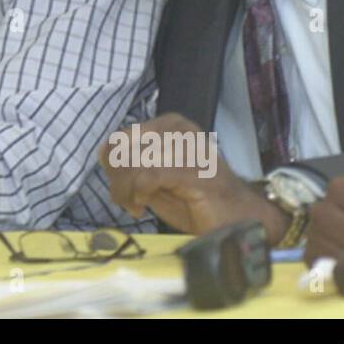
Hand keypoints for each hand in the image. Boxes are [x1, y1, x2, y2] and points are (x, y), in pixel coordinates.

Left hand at [98, 113, 288, 242]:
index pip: (121, 135)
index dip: (111, 163)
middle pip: (123, 147)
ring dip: (124, 190)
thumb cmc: (196, 200)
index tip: (119, 188)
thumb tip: (105, 155)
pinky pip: (148, 175)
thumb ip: (132, 163)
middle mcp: (178, 129)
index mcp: (169, 125)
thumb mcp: (156, 178)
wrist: (239, 218)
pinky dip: (137, 192)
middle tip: (126, 201)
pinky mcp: (193, 169)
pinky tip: (142, 206)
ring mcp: (187, 147)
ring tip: (134, 206)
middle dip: (116, 178)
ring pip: (133, 161)